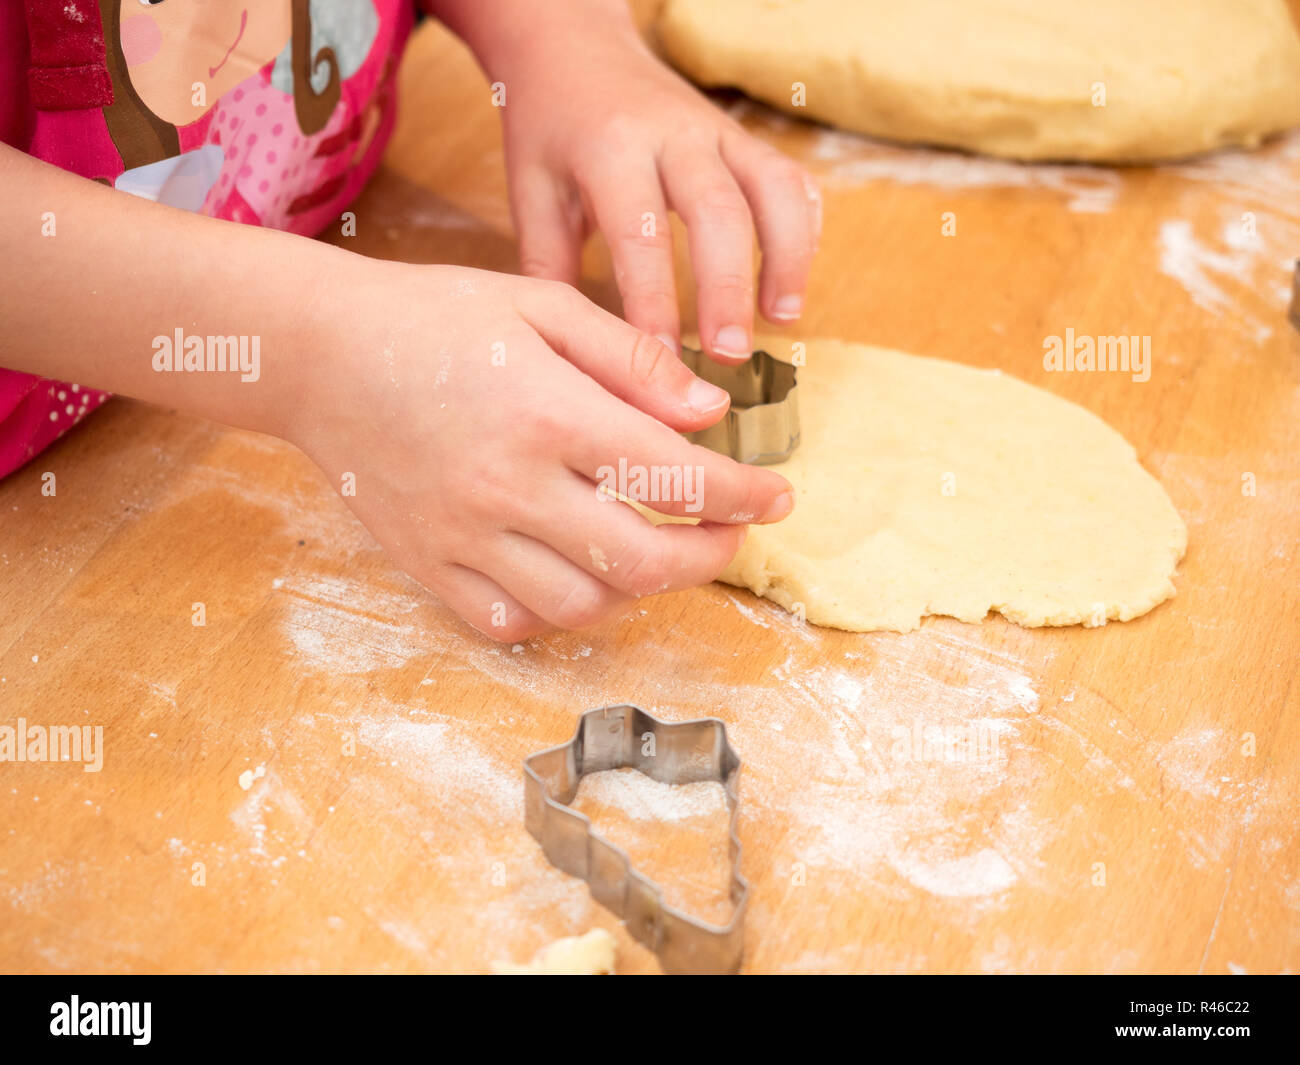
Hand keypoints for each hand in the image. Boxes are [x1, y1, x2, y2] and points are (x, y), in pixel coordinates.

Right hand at [293, 260, 794, 640]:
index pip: (675, 476)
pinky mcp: (429, 565)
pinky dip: (560, 613)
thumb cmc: (432, 318)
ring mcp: (464, 535)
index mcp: (546, 411)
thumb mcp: (540, 306)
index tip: (776, 497)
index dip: (744, 495)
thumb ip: (633, 359)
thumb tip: (712, 413)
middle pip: (642, 560)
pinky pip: (510, 621)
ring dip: (640, 589)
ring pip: (582, 604)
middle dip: (712, 557)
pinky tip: (580, 575)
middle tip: (730, 534)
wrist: (316, 355)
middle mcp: (508, 485)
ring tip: (657, 551)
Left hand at [487, 2, 821, 362]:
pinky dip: (802, 232)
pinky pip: (790, 180)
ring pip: (772, 190)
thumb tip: (574, 348)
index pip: (642, 232)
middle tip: (729, 354)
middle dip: (729, 288)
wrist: (575, 47)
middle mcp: (674, 134)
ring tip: (782, 320)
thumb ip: (549, 267)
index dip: (654, 300)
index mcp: (611, 148)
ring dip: (787, 259)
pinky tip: (791, 285)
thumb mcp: (530, 191)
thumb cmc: (549, 130)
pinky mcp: (744, 137)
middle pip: (719, 212)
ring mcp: (718, 131)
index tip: (660, 358)